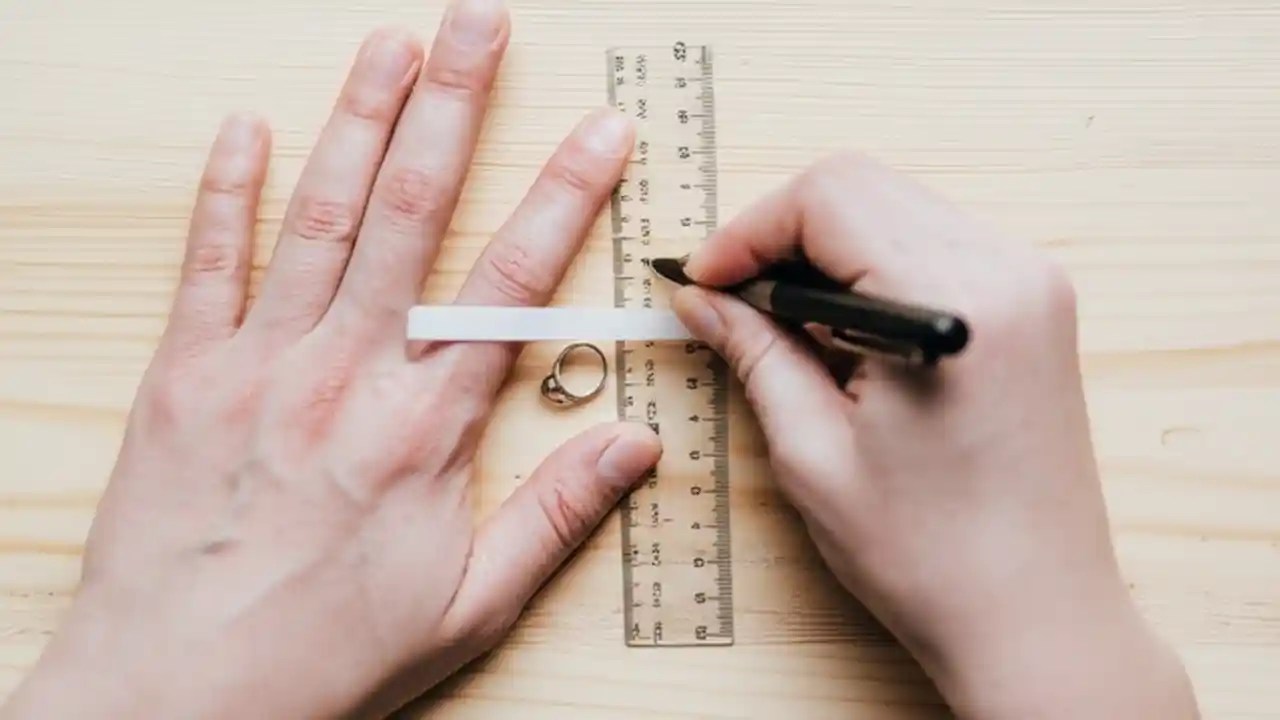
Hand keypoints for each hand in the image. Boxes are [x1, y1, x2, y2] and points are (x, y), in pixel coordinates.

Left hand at [2, 3, 659, 718]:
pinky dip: (226, 190)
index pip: (510, 287)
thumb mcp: (469, 608)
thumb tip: (635, 445)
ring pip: (319, 216)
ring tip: (390, 44)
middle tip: (478, 24)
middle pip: (412, 214)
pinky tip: (247, 127)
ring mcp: (260, 366)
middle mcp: (346, 377)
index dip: (563, 198)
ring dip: (359, 120)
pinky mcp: (183, 376)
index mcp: (424, 430)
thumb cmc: (323, 658)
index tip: (598, 133)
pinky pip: (208, 263)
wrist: (173, 699)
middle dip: (454, 106)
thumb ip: (556, 515)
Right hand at [673, 154, 1197, 718]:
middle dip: (781, 233)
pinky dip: (871, 266)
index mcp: (955, 300)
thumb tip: (703, 299)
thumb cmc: (934, 556)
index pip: (831, 195)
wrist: (1036, 617)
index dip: (749, 230)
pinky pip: (934, 243)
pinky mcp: (1035, 306)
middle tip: (732, 300)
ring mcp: (1032, 284)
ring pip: (897, 207)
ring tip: (783, 324)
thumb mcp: (814, 453)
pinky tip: (840, 330)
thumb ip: (755, 352)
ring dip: (825, 249)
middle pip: (864, 186)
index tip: (706, 282)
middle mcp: (1007, 270)